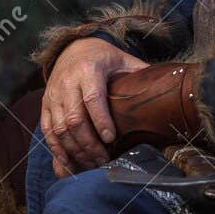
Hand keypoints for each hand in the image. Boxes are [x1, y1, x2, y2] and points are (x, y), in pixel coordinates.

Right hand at [41, 37, 147, 176]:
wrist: (73, 49)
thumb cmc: (104, 59)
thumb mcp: (123, 60)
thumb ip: (141, 73)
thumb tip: (169, 88)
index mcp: (89, 69)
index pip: (92, 97)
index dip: (100, 119)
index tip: (110, 139)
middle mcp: (67, 82)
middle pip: (74, 118)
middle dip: (88, 143)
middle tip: (103, 160)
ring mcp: (53, 95)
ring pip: (59, 128)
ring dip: (75, 150)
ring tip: (92, 164)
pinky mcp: (45, 105)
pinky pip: (48, 131)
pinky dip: (57, 150)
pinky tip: (70, 163)